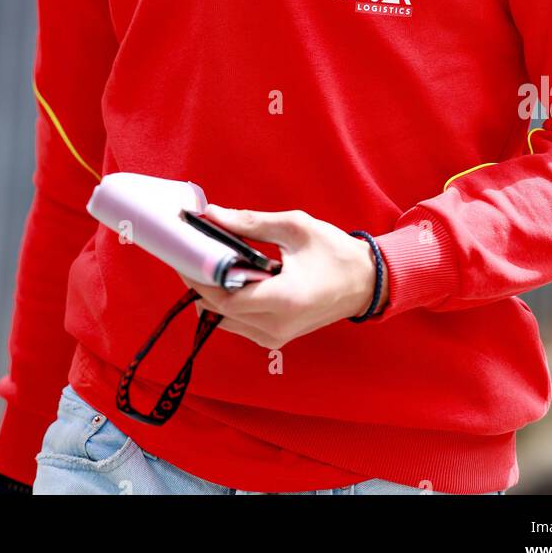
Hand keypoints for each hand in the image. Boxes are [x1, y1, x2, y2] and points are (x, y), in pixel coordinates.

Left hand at [184, 205, 389, 348]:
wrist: (366, 282)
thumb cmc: (334, 251)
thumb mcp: (293, 227)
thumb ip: (250, 223)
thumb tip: (212, 214)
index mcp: (283, 299)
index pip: (223, 297)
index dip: (198, 277)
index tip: (185, 253)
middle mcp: (276, 326)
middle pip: (218, 312)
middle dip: (200, 284)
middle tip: (192, 255)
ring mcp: (276, 337)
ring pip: (225, 322)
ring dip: (212, 295)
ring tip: (210, 264)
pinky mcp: (276, 338)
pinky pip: (239, 324)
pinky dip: (227, 304)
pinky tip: (230, 279)